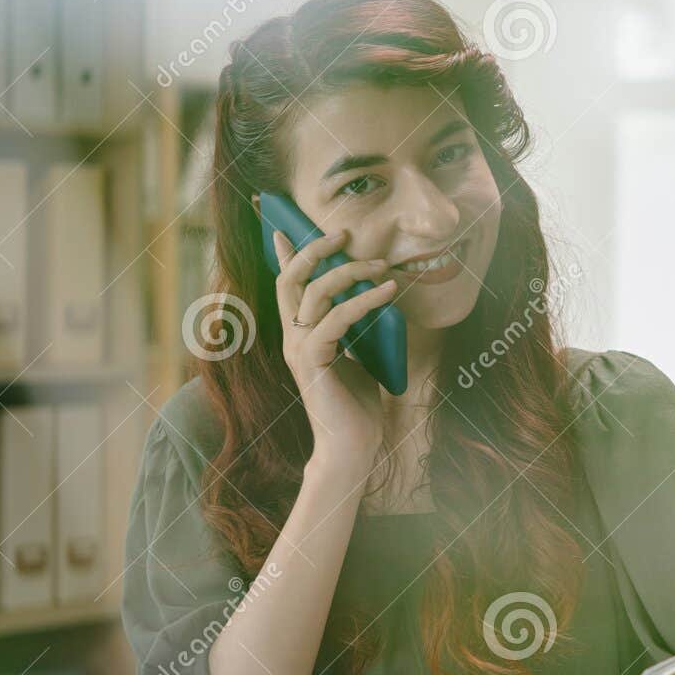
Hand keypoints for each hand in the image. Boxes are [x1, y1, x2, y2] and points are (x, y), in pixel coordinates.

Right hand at [271, 227, 395, 470]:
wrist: (353, 445)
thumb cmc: (357, 405)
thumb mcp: (357, 357)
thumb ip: (353, 330)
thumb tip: (373, 298)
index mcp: (299, 336)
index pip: (286, 287)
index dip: (285, 256)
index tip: (285, 229)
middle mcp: (292, 338)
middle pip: (292, 279)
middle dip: (315, 249)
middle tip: (344, 234)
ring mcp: (299, 348)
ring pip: (315, 291)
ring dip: (350, 271)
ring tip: (382, 265)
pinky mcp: (314, 359)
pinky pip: (338, 317)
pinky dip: (366, 300)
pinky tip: (389, 292)